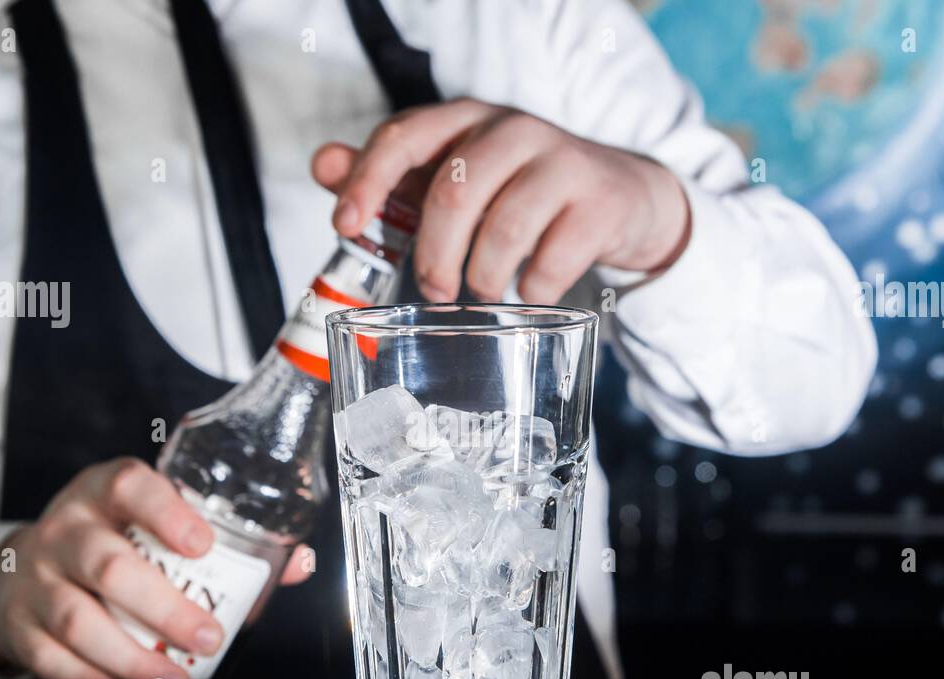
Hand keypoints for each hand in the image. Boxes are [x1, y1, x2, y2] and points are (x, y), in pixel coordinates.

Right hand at [0, 457, 310, 678]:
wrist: (22, 573)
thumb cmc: (115, 548)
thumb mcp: (154, 529)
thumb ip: (226, 547)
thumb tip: (298, 563)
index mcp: (107, 493)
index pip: (131, 486)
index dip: (166, 512)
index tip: (203, 545)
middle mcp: (67, 529)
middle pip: (108, 565)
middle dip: (163, 609)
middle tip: (209, 639)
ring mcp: (37, 578)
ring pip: (78, 619)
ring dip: (131, 659)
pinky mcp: (19, 626)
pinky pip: (52, 659)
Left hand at [312, 98, 690, 303]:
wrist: (620, 196)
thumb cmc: (521, 190)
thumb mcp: (457, 175)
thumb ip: (392, 175)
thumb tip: (324, 164)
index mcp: (467, 120)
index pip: (404, 137)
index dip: (368, 182)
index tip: (344, 226)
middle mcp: (513, 130)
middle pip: (453, 193)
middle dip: (432, 254)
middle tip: (432, 288)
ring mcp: (561, 163)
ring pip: (503, 230)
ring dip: (481, 278)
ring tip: (480, 292)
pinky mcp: (599, 205)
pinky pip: (551, 263)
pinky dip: (531, 290)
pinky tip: (529, 292)